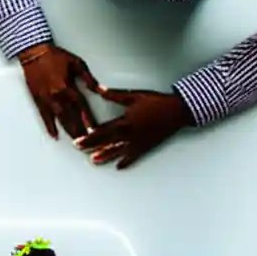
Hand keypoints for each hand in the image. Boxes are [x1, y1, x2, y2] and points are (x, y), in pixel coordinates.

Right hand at [18, 43, 98, 139]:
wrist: (34, 53)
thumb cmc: (54, 56)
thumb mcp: (77, 63)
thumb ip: (88, 78)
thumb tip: (99, 89)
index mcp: (68, 87)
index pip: (82, 107)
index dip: (89, 119)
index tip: (95, 129)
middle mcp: (57, 96)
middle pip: (71, 117)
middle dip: (79, 130)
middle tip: (86, 141)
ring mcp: (46, 100)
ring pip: (59, 120)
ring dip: (68, 131)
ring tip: (74, 141)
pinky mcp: (37, 100)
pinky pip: (44, 117)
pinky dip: (50, 127)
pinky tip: (55, 135)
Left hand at [75, 88, 191, 169]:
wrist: (178, 110)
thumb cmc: (157, 101)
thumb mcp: (134, 95)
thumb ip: (114, 94)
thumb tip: (98, 89)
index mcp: (126, 121)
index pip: (103, 130)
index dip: (89, 136)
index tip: (78, 140)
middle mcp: (130, 134)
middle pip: (107, 142)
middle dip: (92, 146)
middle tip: (80, 151)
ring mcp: (138, 141)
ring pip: (119, 150)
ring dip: (106, 156)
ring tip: (94, 161)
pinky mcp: (147, 145)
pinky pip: (135, 155)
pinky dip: (126, 161)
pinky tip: (119, 167)